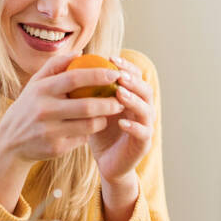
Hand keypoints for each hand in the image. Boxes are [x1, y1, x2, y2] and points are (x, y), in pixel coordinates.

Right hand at [0, 54, 123, 208]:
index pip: (74, 78)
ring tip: (109, 113)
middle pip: (86, 105)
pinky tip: (91, 127)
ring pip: (89, 125)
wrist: (9, 143)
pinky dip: (90, 132)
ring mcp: (50, 131)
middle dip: (109, 102)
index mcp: (41, 90)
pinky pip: (82, 139)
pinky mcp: (56, 148)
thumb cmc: (28, 108)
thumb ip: (55, 66)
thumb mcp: (34, 84)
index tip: (115, 73)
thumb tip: (81, 54)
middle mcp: (44, 110)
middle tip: (121, 99)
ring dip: (103, 119)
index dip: (98, 75)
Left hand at [90, 58, 154, 185]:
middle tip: (118, 74)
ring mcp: (146, 127)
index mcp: (133, 98)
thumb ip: (89, 90)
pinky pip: (143, 133)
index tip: (110, 58)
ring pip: (147, 109)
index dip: (127, 66)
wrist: (106, 162)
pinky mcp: (143, 145)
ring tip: (119, 93)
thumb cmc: (97, 132)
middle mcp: (143, 110)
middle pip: (146, 90)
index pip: (135, 77)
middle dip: (133, 80)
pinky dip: (133, 126)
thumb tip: (73, 64)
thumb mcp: (92, 108)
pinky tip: (121, 122)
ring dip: (134, 100)